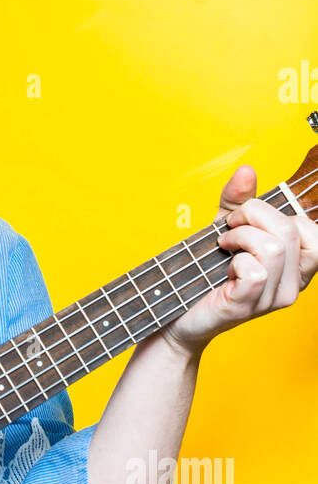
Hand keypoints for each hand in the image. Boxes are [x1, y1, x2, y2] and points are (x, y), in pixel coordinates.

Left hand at [161, 164, 317, 357]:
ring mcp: (273, 299)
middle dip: (251, 216)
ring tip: (223, 246)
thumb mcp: (226, 227)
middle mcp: (293, 285)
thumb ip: (239, 199)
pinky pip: (255, 271)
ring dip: (240, 237)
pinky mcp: (248, 306)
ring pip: (273, 247)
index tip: (247, 219)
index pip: (312, 231)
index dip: (276, 212)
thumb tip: (247, 170)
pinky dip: (234, 259)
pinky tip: (223, 266)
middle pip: (289, 230)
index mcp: (296, 266)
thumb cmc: (206, 271)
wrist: (178, 313)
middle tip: (228, 230)